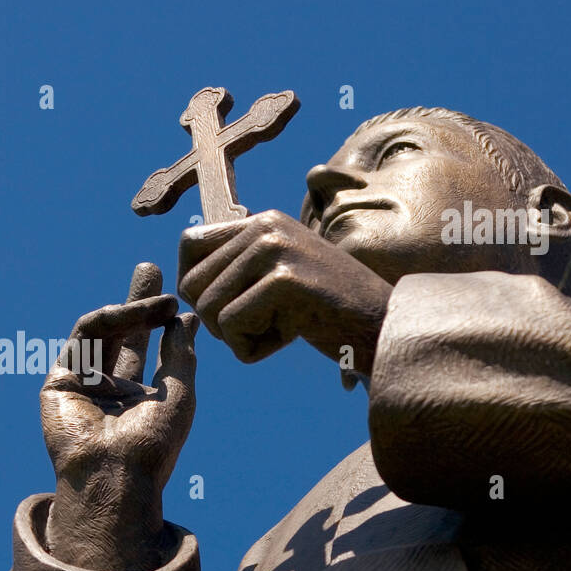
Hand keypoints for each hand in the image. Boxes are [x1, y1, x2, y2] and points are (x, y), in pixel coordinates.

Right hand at [40, 263, 197, 570]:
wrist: (116, 474)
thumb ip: (179, 353)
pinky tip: (138, 310)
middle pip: (120, 334)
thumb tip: (186, 318)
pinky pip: (85, 336)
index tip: (177, 300)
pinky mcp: (60, 381)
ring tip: (161, 295)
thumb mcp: (178, 392)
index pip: (144, 349)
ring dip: (132, 308)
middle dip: (136, 302)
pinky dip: (113, 319)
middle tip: (150, 269)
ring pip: (103, 332)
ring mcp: (81, 385)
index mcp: (135, 399)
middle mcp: (107, 390)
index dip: (157, 321)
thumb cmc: (154, 445)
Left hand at [177, 210, 391, 375]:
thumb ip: (240, 269)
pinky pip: (232, 327)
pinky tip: (290, 338)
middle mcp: (265, 227)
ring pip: (209, 308)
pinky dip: (252, 349)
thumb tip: (184, 281)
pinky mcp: (285, 280)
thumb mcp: (280, 278)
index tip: (224, 308)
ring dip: (237, 336)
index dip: (195, 286)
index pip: (189, 245)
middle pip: (192, 284)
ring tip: (281, 328)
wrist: (385, 329)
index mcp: (262, 222)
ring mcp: (276, 249)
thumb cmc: (329, 313)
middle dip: (217, 320)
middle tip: (261, 325)